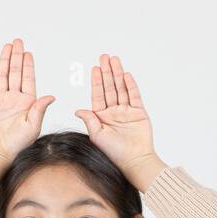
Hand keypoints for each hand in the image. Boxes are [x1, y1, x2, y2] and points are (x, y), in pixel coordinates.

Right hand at [0, 37, 54, 183]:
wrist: (0, 152)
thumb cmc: (19, 143)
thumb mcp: (33, 126)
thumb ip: (40, 109)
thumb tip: (51, 96)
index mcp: (27, 102)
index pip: (27, 79)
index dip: (27, 65)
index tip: (28, 53)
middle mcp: (14, 99)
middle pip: (15, 73)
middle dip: (16, 57)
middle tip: (18, 41)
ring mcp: (1, 100)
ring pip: (3, 76)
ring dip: (5, 61)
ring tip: (7, 47)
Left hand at [74, 53, 164, 188]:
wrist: (134, 160)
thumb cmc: (114, 152)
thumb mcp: (96, 136)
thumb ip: (89, 120)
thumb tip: (78, 110)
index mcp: (101, 117)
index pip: (98, 94)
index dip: (96, 81)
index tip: (94, 68)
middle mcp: (113, 112)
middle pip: (109, 87)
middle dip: (107, 72)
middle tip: (104, 57)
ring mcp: (126, 111)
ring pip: (121, 88)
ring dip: (117, 74)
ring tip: (115, 60)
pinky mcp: (139, 113)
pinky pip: (134, 96)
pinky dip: (130, 85)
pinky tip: (126, 75)